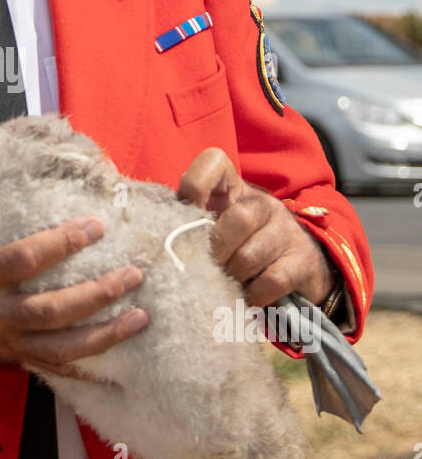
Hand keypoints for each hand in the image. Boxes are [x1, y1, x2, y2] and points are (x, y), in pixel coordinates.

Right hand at [0, 158, 148, 375]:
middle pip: (52, 311)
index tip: (96, 226)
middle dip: (97, 294)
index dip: (62, 244)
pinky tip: (120, 361)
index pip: (24, 261)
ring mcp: (5, 343)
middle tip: (134, 274)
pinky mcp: (13, 358)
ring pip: (61, 347)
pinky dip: (88, 370)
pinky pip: (55, 370)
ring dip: (105, 334)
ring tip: (142, 316)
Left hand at [177, 147, 335, 308]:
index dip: (196, 185)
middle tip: (208, 268)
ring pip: (250, 256)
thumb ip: (189, 225)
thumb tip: (155, 236)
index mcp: (232, 189)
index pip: (213, 162)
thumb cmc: (238, 247)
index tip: (190, 211)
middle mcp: (262, 203)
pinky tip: (248, 296)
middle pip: (238, 218)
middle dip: (217, 252)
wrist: (295, 270)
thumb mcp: (214, 229)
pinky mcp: (303, 260)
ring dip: (232, 278)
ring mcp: (286, 230)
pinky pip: (272, 281)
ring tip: (227, 284)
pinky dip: (254, 295)